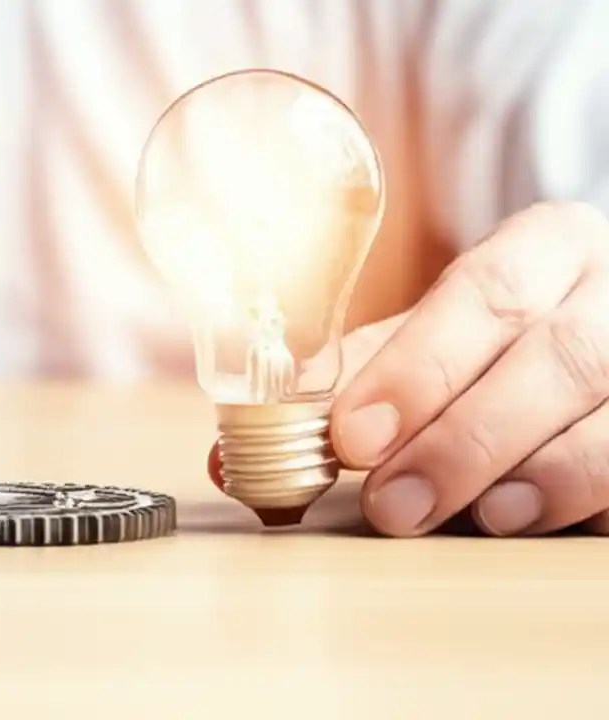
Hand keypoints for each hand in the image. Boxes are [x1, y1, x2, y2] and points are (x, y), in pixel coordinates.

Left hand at [332, 201, 608, 536]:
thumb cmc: (510, 339)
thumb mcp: (443, 331)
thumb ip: (365, 370)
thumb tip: (263, 431)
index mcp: (550, 245)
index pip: (486, 293)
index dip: (417, 370)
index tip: (354, 437)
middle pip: (558, 359)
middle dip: (464, 440)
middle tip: (394, 503)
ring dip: (541, 478)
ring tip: (483, 516)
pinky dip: (590, 505)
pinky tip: (543, 521)